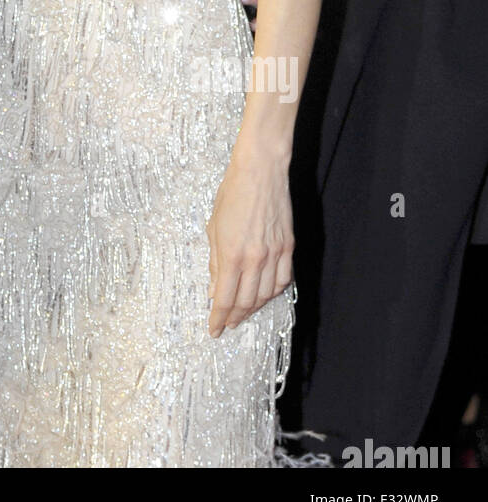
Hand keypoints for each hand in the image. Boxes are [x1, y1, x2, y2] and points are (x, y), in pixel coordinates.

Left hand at [206, 147, 293, 337]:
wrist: (260, 171)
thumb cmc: (232, 193)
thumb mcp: (214, 226)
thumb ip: (215, 261)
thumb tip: (213, 289)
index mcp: (232, 254)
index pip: (225, 298)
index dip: (219, 318)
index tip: (214, 329)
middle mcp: (255, 258)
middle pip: (246, 301)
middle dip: (235, 317)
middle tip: (227, 324)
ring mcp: (275, 253)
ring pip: (266, 294)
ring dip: (253, 308)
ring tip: (243, 313)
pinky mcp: (288, 247)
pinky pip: (283, 279)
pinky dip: (273, 292)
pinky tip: (264, 294)